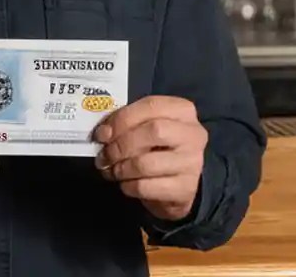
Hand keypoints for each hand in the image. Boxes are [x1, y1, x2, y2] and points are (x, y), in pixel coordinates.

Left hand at [93, 95, 206, 221]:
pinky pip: (145, 187)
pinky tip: (125, 184)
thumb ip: (128, 123)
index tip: (102, 133)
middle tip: (104, 155)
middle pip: (152, 132)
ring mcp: (192, 163)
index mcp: (183, 111)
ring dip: (120, 169)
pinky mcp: (185, 189)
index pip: (151, 105)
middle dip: (121, 145)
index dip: (121, 119)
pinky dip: (128, 186)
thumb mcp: (147, 127)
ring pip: (146, 164)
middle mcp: (193, 134)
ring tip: (111, 170)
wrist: (180, 184)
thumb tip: (103, 132)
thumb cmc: (158, 148)